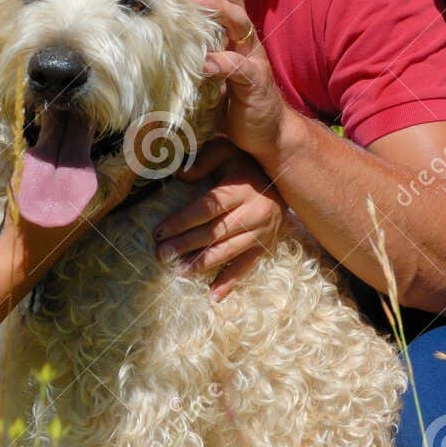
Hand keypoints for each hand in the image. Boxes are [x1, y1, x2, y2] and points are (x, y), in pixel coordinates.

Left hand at [155, 140, 286, 299]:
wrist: (286, 175)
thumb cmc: (246, 163)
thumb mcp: (227, 150)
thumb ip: (203, 159)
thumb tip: (180, 175)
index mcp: (241, 190)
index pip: (207, 208)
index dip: (182, 221)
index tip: (159, 231)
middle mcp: (254, 213)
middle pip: (214, 233)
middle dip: (185, 245)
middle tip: (161, 254)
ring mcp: (262, 232)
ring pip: (228, 252)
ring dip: (202, 264)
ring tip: (178, 271)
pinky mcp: (266, 245)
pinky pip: (246, 267)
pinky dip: (230, 282)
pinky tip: (213, 296)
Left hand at [185, 0, 299, 168]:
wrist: (268, 133)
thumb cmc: (234, 102)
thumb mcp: (209, 74)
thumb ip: (193, 56)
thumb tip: (155, 44)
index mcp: (234, 35)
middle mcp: (245, 41)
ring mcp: (253, 59)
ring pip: (240, 24)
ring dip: (217, 10)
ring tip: (194, 1)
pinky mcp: (255, 83)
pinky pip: (240, 68)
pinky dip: (222, 63)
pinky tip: (205, 63)